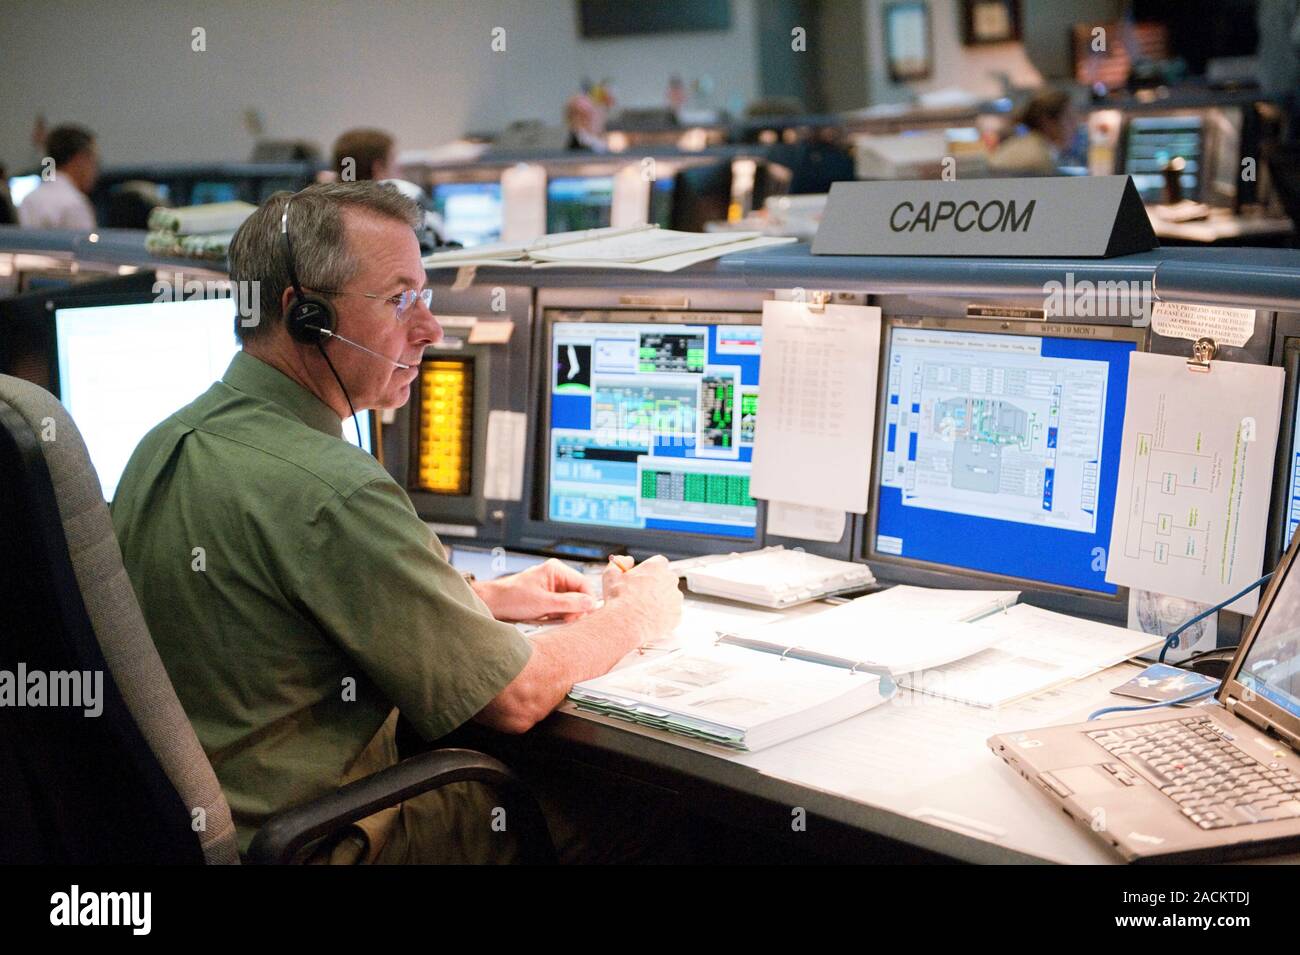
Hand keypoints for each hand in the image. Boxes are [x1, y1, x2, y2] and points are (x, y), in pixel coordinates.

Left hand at [473, 558, 596, 623]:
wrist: (492, 604)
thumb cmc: (511, 598)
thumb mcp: (543, 602)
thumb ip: (569, 603)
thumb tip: (590, 603)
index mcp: (556, 570)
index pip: (584, 584)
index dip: (587, 600)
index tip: (585, 615)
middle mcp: (556, 576)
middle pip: (578, 594)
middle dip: (574, 609)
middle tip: (567, 620)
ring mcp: (551, 587)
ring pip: (570, 603)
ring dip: (565, 614)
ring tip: (552, 619)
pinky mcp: (546, 598)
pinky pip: (560, 608)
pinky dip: (557, 616)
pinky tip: (548, 619)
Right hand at [600, 554, 682, 644]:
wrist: (627, 624)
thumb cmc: (620, 600)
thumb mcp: (611, 575)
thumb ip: (620, 562)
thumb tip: (627, 561)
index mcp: (656, 567)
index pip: (658, 562)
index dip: (648, 570)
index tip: (641, 577)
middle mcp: (670, 580)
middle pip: (665, 579)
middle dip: (655, 585)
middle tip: (640, 594)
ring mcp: (676, 598)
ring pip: (669, 596)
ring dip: (660, 601)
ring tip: (643, 609)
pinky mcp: (677, 614)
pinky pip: (671, 613)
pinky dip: (662, 615)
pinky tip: (649, 618)